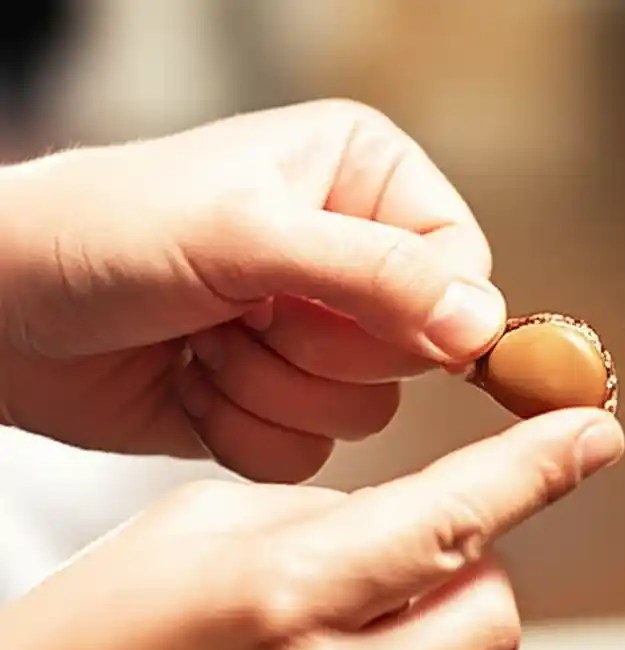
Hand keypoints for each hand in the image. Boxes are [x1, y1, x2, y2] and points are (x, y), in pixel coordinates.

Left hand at [0, 100, 505, 481]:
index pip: (462, 265)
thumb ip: (375, 274)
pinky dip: (245, 429)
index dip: (421, 311)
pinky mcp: (282, 396)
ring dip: (271, 388)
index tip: (346, 317)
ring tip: (208, 336)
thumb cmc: (99, 232)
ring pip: (367, 410)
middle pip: (420, 349)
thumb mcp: (245, 235)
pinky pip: (315, 451)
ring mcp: (318, 331)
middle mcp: (355, 254)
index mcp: (365, 178)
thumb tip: (480, 323)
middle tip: (245, 308)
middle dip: (317, 349)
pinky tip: (194, 378)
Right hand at [0, 408, 624, 649]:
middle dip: (472, 570)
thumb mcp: (207, 527)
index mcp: (280, 590)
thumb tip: (427, 517)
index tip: (592, 436)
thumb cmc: (102, 637)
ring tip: (373, 633)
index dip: (540, 467)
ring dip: (453, 641)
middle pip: (494, 608)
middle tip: (410, 561)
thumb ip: (331, 517)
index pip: (456, 517)